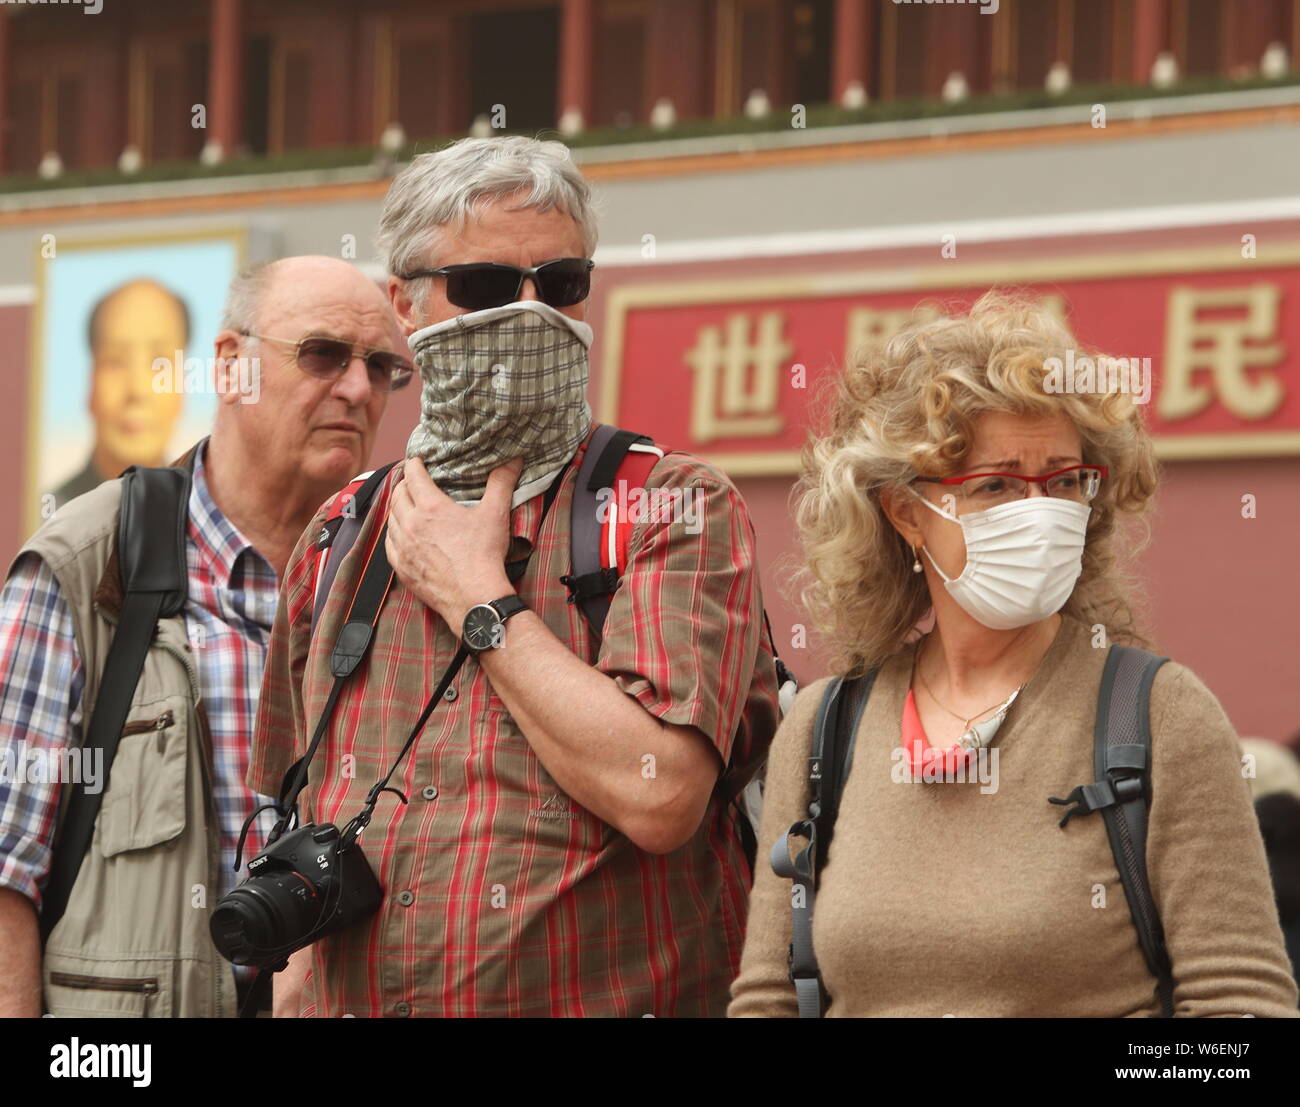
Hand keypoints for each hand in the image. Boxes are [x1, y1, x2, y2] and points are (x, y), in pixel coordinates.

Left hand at [385, 456, 521, 629]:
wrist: (474, 597)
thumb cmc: (484, 556)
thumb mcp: (495, 514)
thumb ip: (501, 483)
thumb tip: (512, 460)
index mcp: (431, 508)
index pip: (413, 476)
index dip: (414, 465)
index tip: (416, 461)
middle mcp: (411, 525)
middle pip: (397, 495)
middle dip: (404, 484)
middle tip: (412, 481)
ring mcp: (403, 548)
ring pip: (390, 518)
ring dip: (397, 508)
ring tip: (406, 505)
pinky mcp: (401, 567)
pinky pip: (389, 544)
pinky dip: (393, 533)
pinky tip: (401, 533)